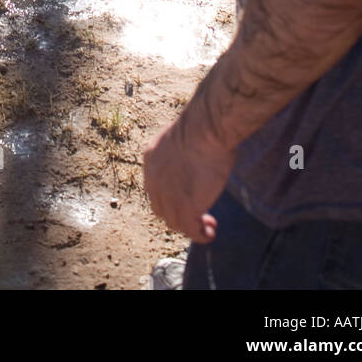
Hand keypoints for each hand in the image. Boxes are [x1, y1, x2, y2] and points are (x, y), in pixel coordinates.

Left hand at [143, 113, 235, 243]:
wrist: (204, 129)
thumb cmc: (202, 126)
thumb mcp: (184, 136)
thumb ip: (184, 151)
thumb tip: (197, 154)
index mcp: (151, 159)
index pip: (155, 186)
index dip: (170, 196)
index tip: (188, 196)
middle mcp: (153, 179)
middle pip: (161, 208)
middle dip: (178, 214)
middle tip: (198, 214)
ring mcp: (167, 196)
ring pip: (174, 222)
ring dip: (191, 227)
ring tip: (207, 226)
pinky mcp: (185, 208)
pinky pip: (190, 230)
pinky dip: (200, 235)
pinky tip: (210, 233)